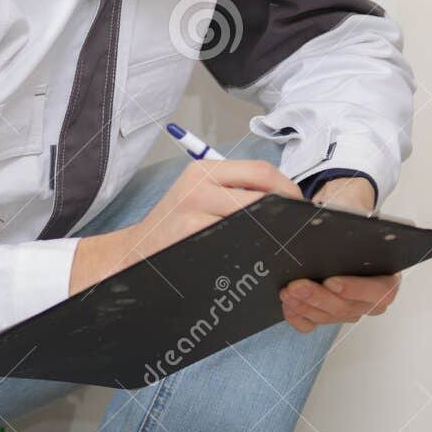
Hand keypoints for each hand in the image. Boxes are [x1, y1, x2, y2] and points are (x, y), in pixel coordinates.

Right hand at [69, 158, 301, 293]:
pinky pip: (235, 244)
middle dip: (284, 215)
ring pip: (252, 221)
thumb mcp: (198, 196)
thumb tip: (284, 200)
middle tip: (294, 231)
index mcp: (204, 170)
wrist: (133, 253)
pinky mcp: (191, 237)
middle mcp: (197, 185)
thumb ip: (234, 191)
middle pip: (262, 195)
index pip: (261, 171)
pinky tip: (254, 260)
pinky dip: (251, 253)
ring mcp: (193, 212)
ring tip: (278, 247)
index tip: (297, 207)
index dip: (287, 189)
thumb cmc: (174, 227)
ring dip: (271, 236)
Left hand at [279, 175, 397, 330]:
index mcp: (387, 276)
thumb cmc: (350, 222)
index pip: (379, 291)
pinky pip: (313, 324)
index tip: (332, 281)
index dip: (355, 289)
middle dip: (319, 298)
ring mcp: (349, 309)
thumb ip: (350, 216)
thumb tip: (333, 217)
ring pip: (329, 317)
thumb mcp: (354, 212)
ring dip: (306, 306)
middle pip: (348, 307)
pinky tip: (288, 306)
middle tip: (297, 286)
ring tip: (287, 292)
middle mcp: (370, 298)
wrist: (337, 228)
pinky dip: (299, 317)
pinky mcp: (328, 315)